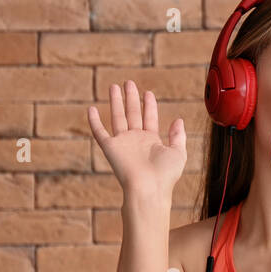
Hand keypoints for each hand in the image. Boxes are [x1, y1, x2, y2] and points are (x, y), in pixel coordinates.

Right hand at [87, 80, 186, 200]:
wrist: (149, 188)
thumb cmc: (165, 175)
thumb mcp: (178, 153)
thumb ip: (178, 136)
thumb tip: (178, 120)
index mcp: (152, 141)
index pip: (149, 118)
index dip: (149, 105)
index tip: (148, 93)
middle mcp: (136, 140)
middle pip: (132, 114)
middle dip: (131, 98)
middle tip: (129, 82)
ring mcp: (122, 143)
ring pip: (117, 117)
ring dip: (116, 102)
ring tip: (114, 86)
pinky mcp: (110, 148)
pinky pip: (100, 132)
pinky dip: (94, 121)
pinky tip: (92, 109)